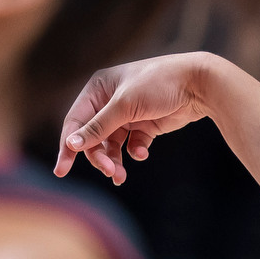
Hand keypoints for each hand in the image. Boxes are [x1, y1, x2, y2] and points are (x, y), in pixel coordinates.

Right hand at [54, 53, 222, 184]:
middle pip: (93, 137)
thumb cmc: (158, 85)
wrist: (198, 84)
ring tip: (120, 175)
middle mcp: (109, 102)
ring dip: (114, 160)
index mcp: (98, 89)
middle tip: (110, 172)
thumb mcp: (124, 106)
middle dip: (98, 156)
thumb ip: (98, 127)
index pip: (76, 122)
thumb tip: (71, 144)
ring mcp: (128, 115)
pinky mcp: (145, 125)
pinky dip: (135, 152)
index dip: (68, 146)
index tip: (61, 170)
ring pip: (112, 145)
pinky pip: (132, 145)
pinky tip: (142, 153)